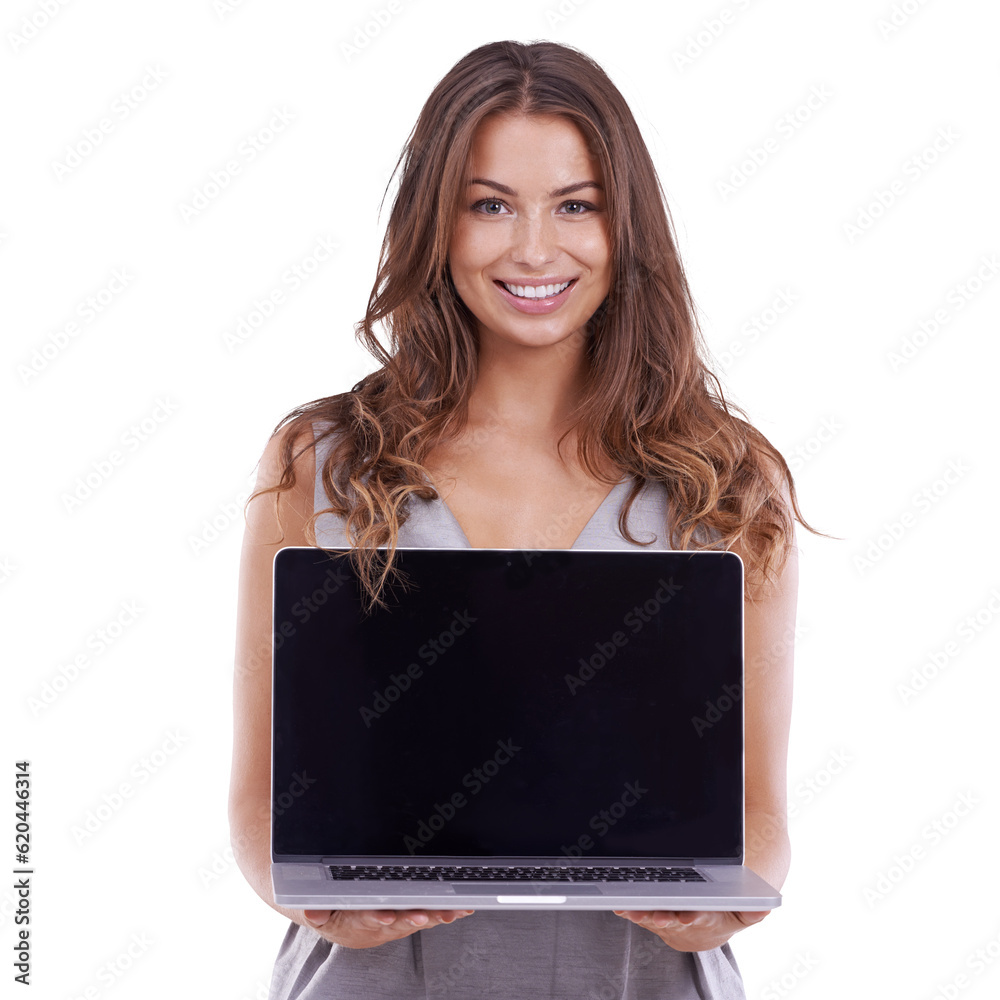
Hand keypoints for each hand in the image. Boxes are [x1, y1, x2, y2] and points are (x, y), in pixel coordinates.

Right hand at [301, 908, 474, 948]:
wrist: (335, 922)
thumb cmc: (329, 911)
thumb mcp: (316, 913)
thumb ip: (315, 913)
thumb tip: (312, 913)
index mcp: (353, 922)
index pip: (364, 919)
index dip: (376, 918)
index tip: (387, 917)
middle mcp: (377, 926)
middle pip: (396, 922)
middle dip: (412, 919)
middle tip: (428, 916)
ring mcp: (393, 925)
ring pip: (415, 920)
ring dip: (434, 917)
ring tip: (453, 912)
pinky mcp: (404, 921)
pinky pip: (425, 917)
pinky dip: (442, 914)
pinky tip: (460, 910)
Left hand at [613, 909, 768, 951]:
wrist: (707, 930)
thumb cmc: (724, 915)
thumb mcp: (743, 913)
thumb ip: (753, 910)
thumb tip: (763, 907)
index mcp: (707, 920)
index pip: (701, 919)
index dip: (694, 918)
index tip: (688, 916)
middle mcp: (685, 925)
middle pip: (674, 921)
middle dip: (664, 918)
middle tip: (657, 916)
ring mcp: (668, 923)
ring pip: (653, 919)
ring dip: (642, 915)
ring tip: (630, 910)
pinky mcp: (654, 919)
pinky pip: (641, 915)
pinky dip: (631, 911)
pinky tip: (620, 906)